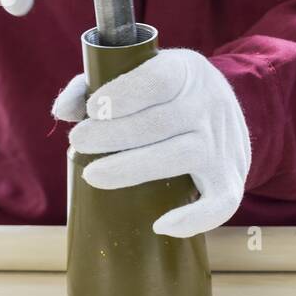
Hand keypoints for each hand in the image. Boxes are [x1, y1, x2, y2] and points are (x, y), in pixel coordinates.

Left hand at [52, 49, 251, 236]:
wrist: (231, 115)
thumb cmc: (171, 94)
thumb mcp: (144, 71)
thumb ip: (98, 83)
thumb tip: (64, 112)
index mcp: (187, 73)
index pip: (159, 79)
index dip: (124, 94)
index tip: (93, 108)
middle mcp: (210, 106)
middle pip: (162, 121)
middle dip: (113, 134)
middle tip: (78, 141)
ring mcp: (222, 145)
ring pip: (182, 157)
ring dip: (134, 168)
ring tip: (93, 175)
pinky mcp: (230, 179)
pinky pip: (220, 203)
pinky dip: (193, 217)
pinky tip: (159, 224)